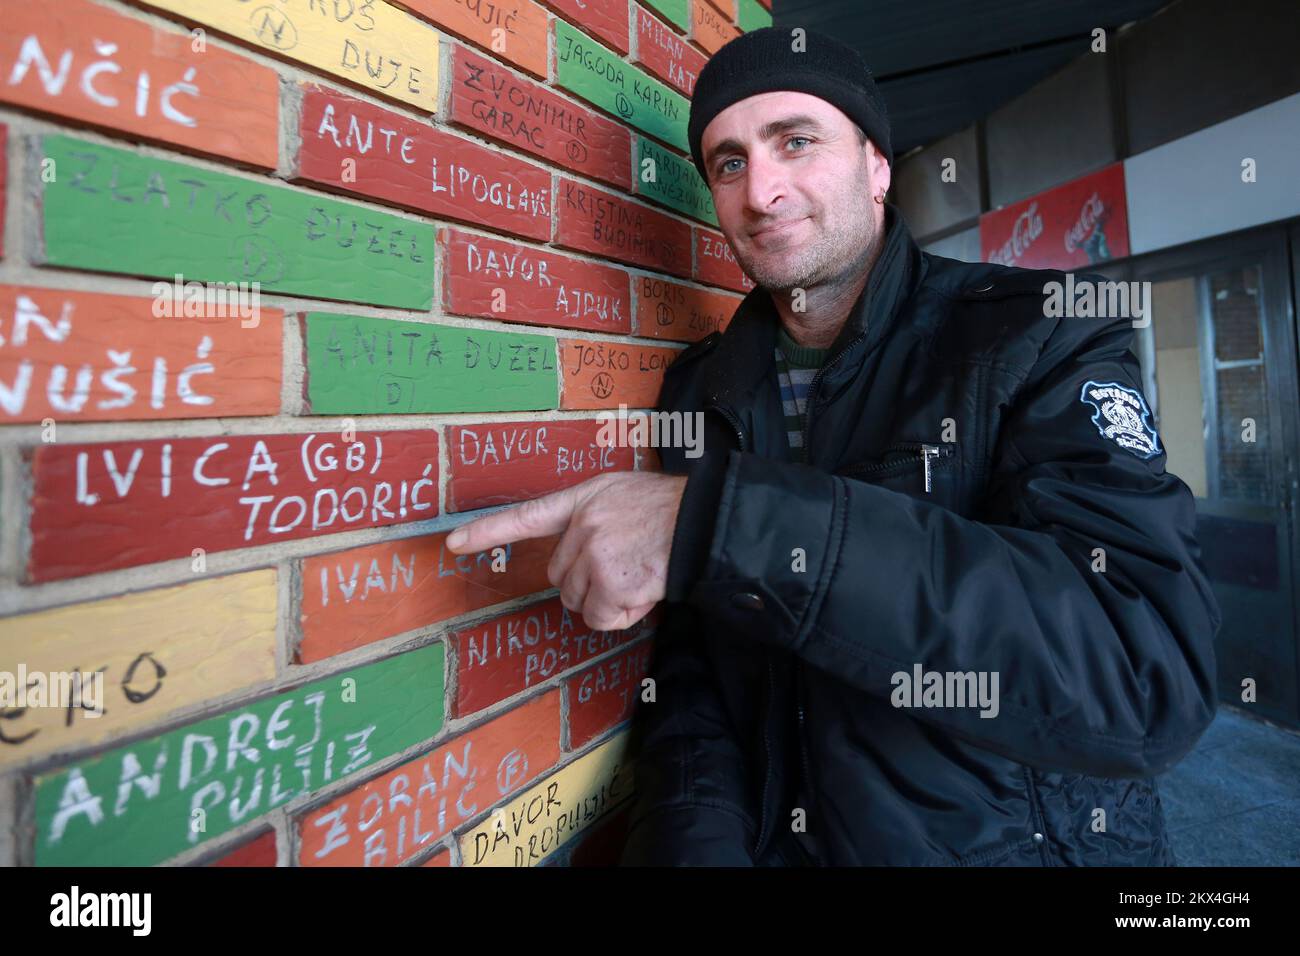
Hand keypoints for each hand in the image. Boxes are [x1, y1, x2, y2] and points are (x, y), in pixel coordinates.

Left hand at [445, 471, 687, 631]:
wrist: (705, 524)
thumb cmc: (671, 513)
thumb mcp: (624, 496)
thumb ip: (594, 518)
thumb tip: (581, 557)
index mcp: (584, 500)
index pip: (527, 516)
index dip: (488, 531)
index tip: (452, 544)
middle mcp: (582, 527)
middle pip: (559, 576)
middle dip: (586, 582)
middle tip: (623, 569)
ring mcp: (594, 557)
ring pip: (578, 601)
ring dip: (605, 600)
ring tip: (639, 577)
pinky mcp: (610, 585)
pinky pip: (600, 619)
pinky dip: (620, 616)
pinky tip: (643, 593)